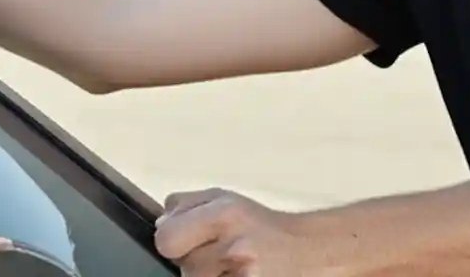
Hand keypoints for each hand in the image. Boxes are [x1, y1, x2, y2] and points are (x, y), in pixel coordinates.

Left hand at [155, 188, 320, 276]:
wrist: (309, 252)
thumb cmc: (263, 228)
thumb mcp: (224, 199)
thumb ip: (186, 204)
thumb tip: (160, 222)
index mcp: (225, 215)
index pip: (166, 239)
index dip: (171, 241)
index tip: (182, 240)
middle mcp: (235, 247)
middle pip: (184, 266)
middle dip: (195, 260)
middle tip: (217, 255)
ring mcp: (245, 276)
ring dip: (209, 276)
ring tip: (230, 267)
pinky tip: (237, 274)